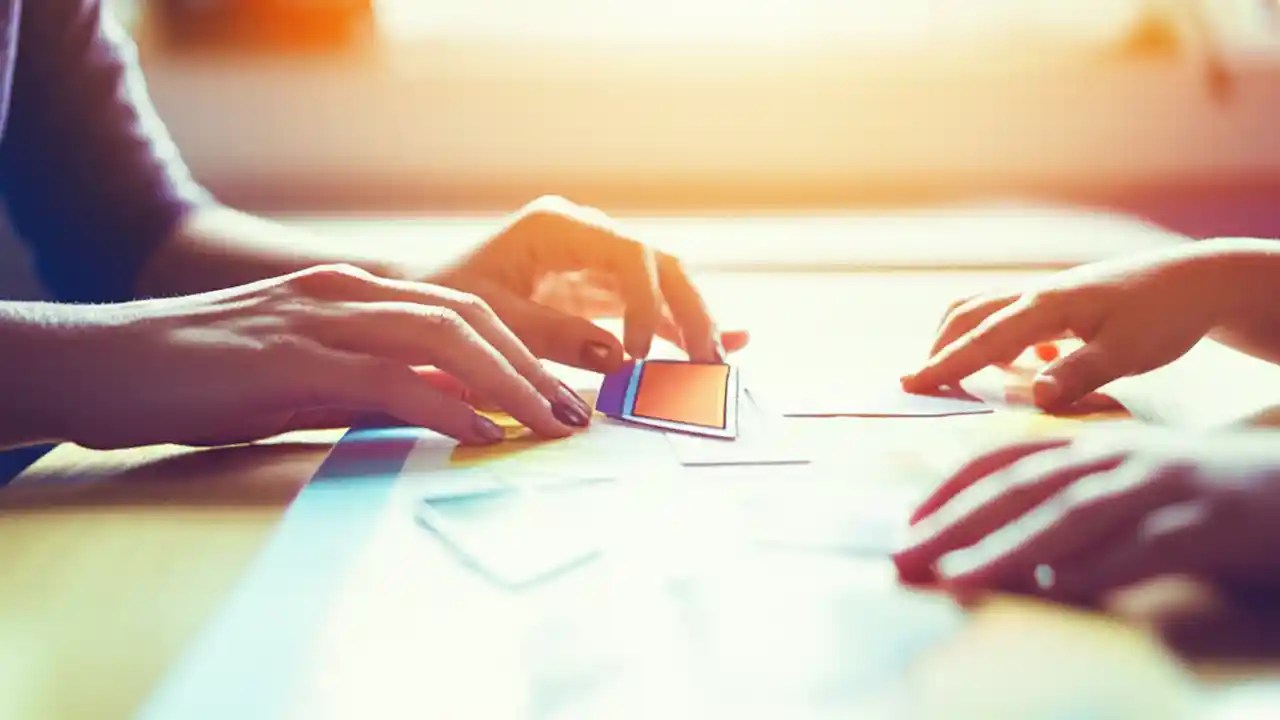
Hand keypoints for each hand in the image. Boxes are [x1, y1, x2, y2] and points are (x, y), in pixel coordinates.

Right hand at [17, 265, 591, 448]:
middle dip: (531, 365)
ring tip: (548, 424)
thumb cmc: (213, 375)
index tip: (560, 393)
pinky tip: (480, 433)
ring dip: (506, 382)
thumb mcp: (308, 372)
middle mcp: (349, 294)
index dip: (521, 349)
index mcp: (356, 292)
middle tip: (574, 413)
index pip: (461, 310)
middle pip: (467, 318)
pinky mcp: (291, 359)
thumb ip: (375, 383)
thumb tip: (448, 412)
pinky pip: (386, 378)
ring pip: (441, 337)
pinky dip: (442, 405)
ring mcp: (321, 320)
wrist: (115, 361)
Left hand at [433, 196, 747, 372]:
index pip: (628, 254)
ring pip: (664, 284)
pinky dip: (678, 327)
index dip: (646, 303)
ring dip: (692, 322)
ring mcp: (596, 260)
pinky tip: (726, 342)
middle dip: (689, 312)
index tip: (638, 355)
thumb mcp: (493, 320)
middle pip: (659, 265)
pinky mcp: (600, 288)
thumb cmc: (445, 303)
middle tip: (707, 363)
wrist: (423, 302)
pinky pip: (650, 305)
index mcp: (557, 226)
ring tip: (718, 364)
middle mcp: (586, 234)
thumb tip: (619, 359)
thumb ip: (553, 335)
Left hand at [892, 429, 1279, 602]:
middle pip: (1023, 488)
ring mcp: (1164, 485)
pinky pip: (1144, 545)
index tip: (906, 524)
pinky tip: (1057, 587)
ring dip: (1009, 549)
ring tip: (958, 580)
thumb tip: (1013, 553)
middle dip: (956, 524)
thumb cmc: (1204, 494)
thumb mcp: (1130, 488)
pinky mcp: (1208, 519)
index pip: (1005, 459)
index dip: (951, 488)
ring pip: (1072, 515)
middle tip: (903, 560)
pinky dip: (1098, 566)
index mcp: (1095, 445)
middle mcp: (1119, 457)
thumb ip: (1073, 508)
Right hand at [900, 242, 1241, 410]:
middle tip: (917, 382)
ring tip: (949, 373)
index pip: (983, 339)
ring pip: (984, 311)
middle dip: (939, 348)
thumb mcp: (1128, 353)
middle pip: (968, 315)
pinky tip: (1012, 366)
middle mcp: (1038, 295)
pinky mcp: (1060, 304)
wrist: (1198, 280)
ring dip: (959, 338)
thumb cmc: (1165, 316)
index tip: (910, 384)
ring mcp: (1047, 297)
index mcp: (1048, 306)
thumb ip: (1079, 375)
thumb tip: (1034, 399)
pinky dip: (991, 338)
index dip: (945, 364)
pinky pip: (1009, 317)